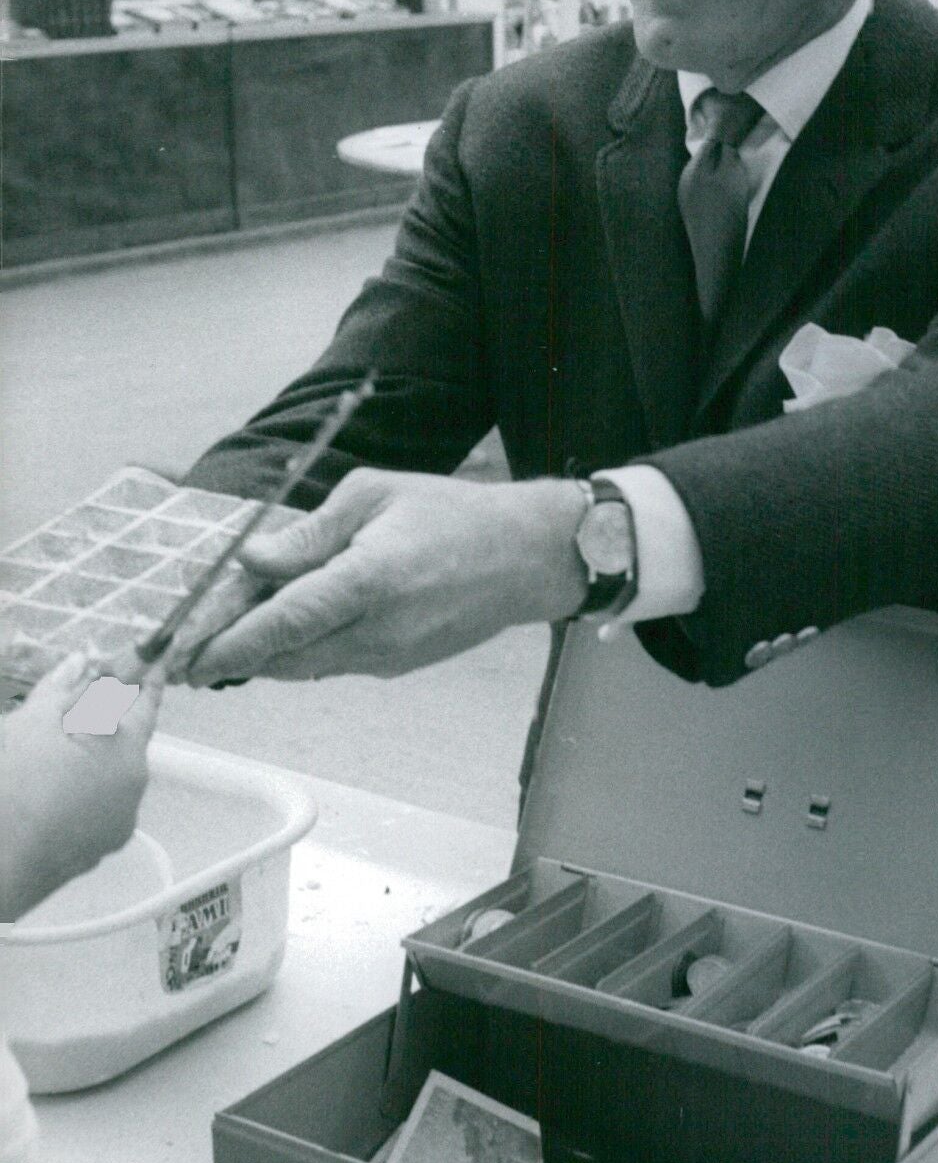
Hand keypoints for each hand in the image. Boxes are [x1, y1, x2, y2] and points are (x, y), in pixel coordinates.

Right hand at [1, 653, 165, 921]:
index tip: (156, 663)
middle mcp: (134, 782)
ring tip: (48, 761)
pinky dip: (84, 793)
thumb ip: (62, 689)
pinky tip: (52, 792)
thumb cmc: (15, 787)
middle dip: (104, 723)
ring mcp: (123, 816)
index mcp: (124, 746)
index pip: (146, 703)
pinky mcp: (106, 844)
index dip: (150, 681)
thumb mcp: (31, 725)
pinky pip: (102, 806)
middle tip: (74, 712)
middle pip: (125, 739)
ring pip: (111, 774)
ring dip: (91, 761)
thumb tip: (80, 662)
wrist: (3, 861)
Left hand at [181, 469, 589, 686]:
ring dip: (266, 655)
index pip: (281, 623)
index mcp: (367, 580)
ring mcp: (388, 655)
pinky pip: (334, 663)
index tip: (187, 654)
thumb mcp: (374, 495)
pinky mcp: (398, 665)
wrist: (524, 558)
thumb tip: (253, 560)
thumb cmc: (454, 515)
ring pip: (305, 667)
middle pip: (283, 658)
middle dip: (234, 655)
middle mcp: (376, 630)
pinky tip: (293, 626)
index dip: (227, 643)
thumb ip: (309, 532)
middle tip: (194, 645)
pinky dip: (304, 651)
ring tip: (235, 633)